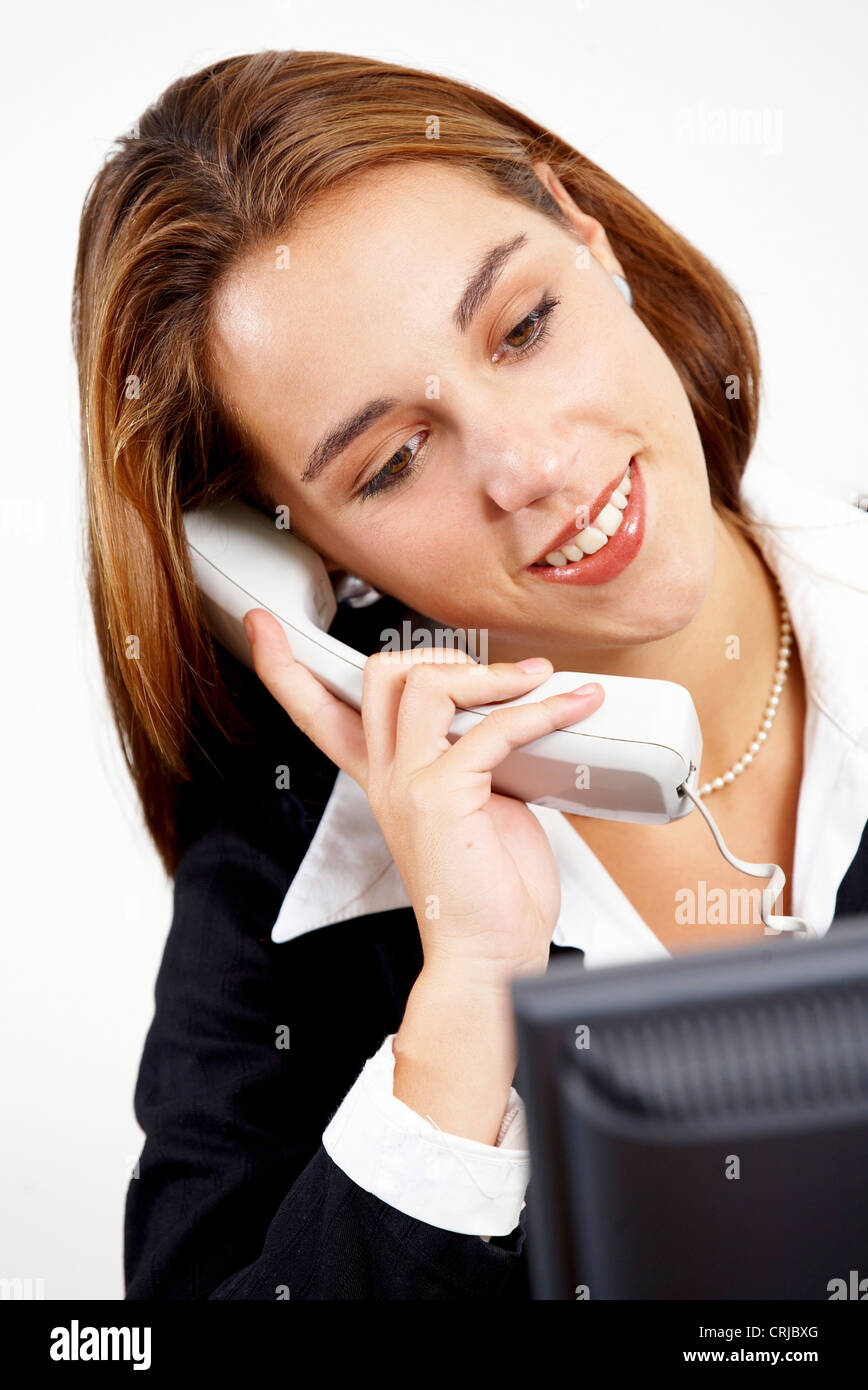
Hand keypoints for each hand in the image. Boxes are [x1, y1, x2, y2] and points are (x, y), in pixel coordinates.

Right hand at [243, 609, 604, 983]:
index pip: (317, 712)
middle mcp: (387, 778)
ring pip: (424, 682)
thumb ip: (474, 754)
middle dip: (436, 651)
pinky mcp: (442, 795)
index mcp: (386, 779)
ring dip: (492, 673)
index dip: (285, 666)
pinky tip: (572, 707)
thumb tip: (512, 711)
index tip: (260, 624)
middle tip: (496, 673)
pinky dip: (541, 710)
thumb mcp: (477, 806)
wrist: (491, 957)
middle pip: (376, 674)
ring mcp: (408, 784)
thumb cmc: (491, 891)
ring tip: (538, 681)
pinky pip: (491, 727)